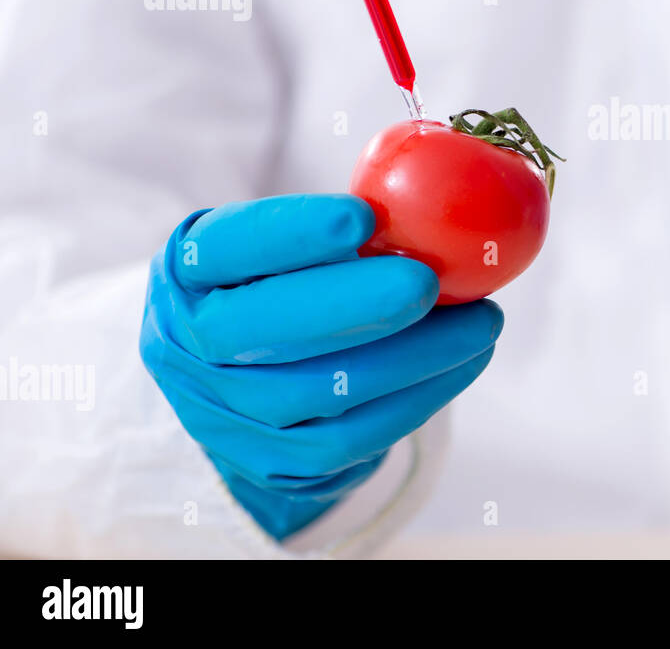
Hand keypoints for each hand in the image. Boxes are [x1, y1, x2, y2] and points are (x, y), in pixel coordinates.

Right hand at [140, 193, 501, 538]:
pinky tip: (465, 361)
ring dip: (415, 355)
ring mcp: (226, 412)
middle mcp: (190, 344)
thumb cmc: (284, 290)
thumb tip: (438, 208)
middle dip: (354, 303)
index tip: (362, 217)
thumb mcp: (283, 249)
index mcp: (190, 271)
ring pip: (322, 389)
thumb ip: (340, 231)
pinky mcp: (278, 461)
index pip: (228, 246)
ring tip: (480, 322)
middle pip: (263, 326)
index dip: (291, 233)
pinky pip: (357, 435)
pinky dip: (421, 395)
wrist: (247, 392)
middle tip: (427, 282)